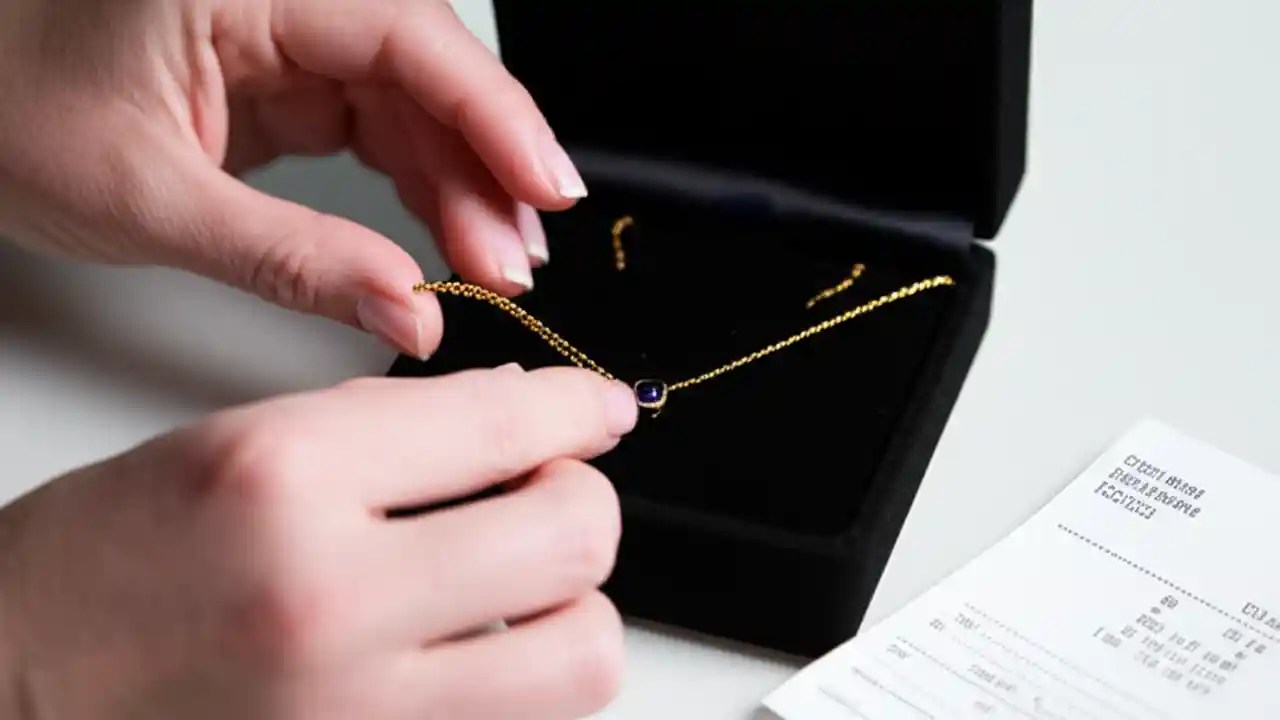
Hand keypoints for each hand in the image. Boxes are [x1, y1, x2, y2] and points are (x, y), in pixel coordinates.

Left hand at [0, 0, 583, 358]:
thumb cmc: (10, 114)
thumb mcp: (151, 201)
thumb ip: (290, 258)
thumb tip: (406, 308)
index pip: (407, 37)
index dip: (495, 116)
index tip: (547, 189)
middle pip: (429, 74)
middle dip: (485, 169)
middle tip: (515, 263)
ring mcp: (289, 35)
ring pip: (417, 103)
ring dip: (463, 186)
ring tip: (494, 264)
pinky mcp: (289, 79)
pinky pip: (383, 126)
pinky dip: (421, 186)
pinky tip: (448, 238)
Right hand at [0, 365, 637, 719]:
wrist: (19, 689)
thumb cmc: (102, 565)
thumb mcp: (232, 441)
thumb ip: (387, 421)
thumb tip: (522, 412)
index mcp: (286, 479)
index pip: (504, 425)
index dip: (577, 404)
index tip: (599, 407)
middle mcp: (331, 599)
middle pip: (576, 540)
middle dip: (585, 500)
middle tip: (552, 490)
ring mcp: (359, 711)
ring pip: (584, 655)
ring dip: (574, 603)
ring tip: (515, 579)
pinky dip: (525, 673)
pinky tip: (473, 642)